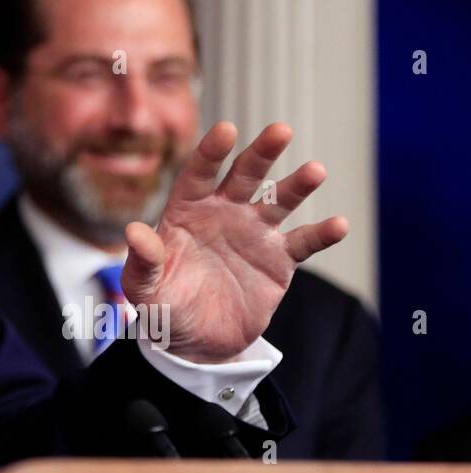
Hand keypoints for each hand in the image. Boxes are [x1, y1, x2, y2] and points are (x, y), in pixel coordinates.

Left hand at [121, 121, 347, 363]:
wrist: (196, 342)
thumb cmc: (163, 307)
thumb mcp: (144, 289)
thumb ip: (142, 260)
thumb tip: (132, 231)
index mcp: (187, 211)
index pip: (199, 174)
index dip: (211, 152)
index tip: (226, 129)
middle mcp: (223, 213)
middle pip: (244, 176)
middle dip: (261, 153)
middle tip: (281, 130)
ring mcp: (253, 233)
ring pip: (277, 201)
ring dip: (297, 186)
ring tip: (315, 170)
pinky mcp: (278, 260)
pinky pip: (302, 243)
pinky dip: (321, 234)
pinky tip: (339, 224)